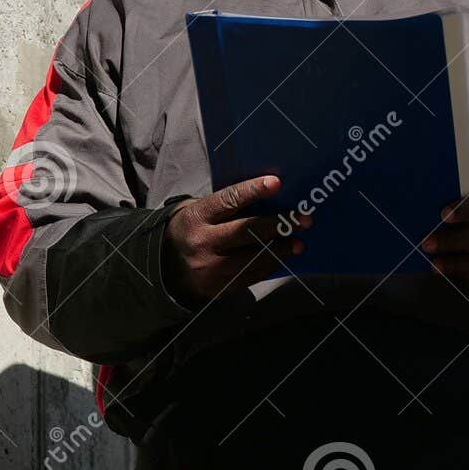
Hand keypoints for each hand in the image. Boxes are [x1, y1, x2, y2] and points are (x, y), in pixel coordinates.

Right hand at [164, 175, 309, 302]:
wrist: (165, 267)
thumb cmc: (190, 229)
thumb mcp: (198, 210)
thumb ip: (225, 205)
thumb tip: (265, 197)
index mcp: (198, 217)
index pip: (228, 200)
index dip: (252, 190)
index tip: (276, 183)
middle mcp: (204, 242)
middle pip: (247, 231)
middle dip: (278, 224)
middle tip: (303, 219)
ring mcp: (211, 268)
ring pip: (253, 258)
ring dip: (280, 250)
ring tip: (297, 242)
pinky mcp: (219, 287)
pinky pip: (251, 276)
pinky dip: (269, 266)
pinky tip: (282, 257)